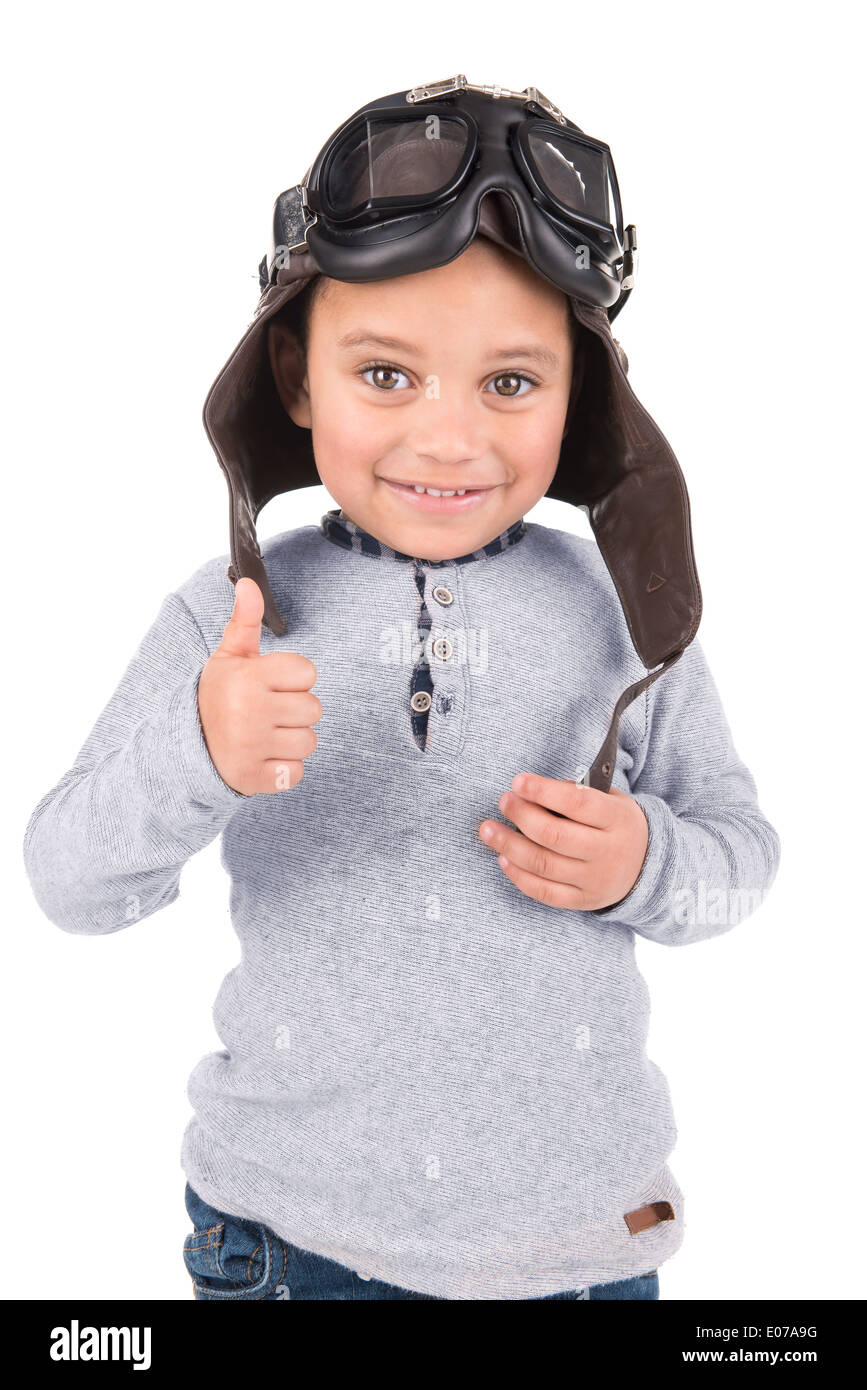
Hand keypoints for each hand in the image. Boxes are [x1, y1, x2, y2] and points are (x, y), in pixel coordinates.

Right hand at [197, 577, 320, 795]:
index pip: (308, 673)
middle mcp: (250, 712)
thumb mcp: (228, 657)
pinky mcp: (254, 778)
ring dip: (291, 741)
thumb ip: (244, 621)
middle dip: (294, 711)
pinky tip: (263, 758)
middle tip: (267, 712)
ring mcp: (252, 747)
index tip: (271, 684)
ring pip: (308, 742)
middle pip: (313, 709)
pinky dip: (284, 769)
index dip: (293, 679)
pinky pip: (296, 773)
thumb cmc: (217, 697)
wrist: (186, 747)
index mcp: (247, 677)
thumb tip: (249, 583)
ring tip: (265, 734)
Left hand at [477, 772, 648, 910]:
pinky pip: (545, 892)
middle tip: (504, 802)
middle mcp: (607, 852)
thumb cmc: (617, 824)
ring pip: (544, 865)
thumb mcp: (610, 800)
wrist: (647, 866)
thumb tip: (531, 792)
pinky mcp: (583, 900)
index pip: (577, 803)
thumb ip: (576, 793)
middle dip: (521, 816)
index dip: (543, 791)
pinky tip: (503, 858)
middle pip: (554, 836)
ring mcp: (595, 880)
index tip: (518, 782)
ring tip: (488, 830)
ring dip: (509, 845)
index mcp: (617, 819)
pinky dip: (519, 876)